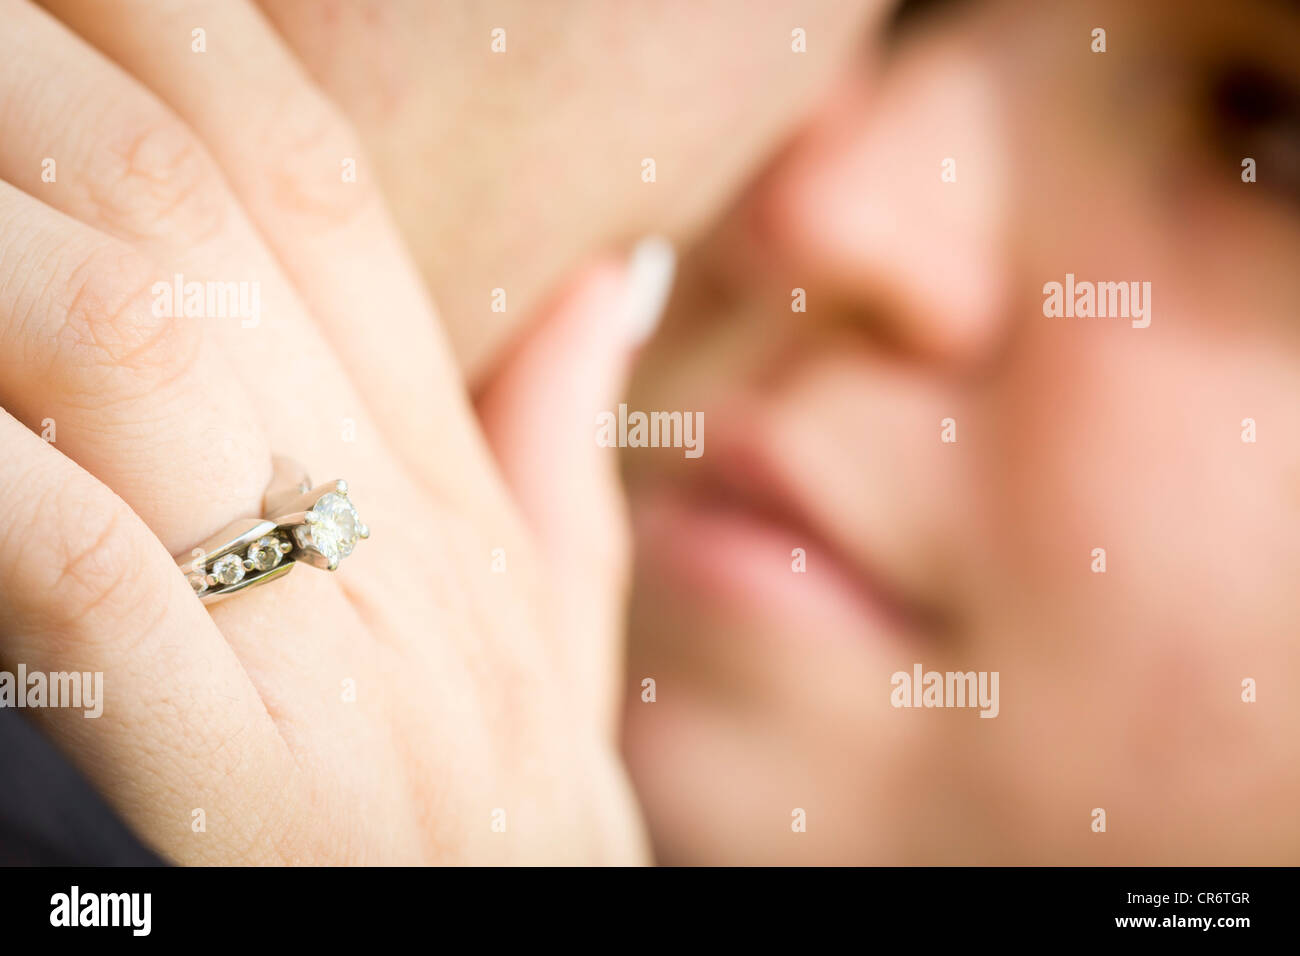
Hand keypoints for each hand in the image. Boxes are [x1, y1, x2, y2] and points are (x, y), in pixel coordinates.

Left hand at [0, 0, 658, 862]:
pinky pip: (82, 565)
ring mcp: (332, 665)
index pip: (320, 196)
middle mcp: (404, 545)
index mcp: (456, 496)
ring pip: (138, 348)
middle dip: (48, 74)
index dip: (198, 38)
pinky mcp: (251, 796)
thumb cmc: (495, 843)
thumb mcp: (555, 646)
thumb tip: (624, 270)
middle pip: (211, 222)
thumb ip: (563, 449)